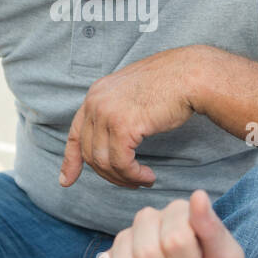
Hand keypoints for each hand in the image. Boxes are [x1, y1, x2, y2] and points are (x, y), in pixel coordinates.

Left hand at [60, 46, 205, 188]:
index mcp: (96, 94)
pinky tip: (148, 176)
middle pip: (90, 153)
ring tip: (144, 180)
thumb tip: (112, 138)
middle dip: (109, 174)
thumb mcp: (132, 95)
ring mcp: (106, 114)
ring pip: (104, 162)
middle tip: (131, 182)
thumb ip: (117, 112)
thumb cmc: (171, 84)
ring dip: (124, 178)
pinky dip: (133, 175)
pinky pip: (121, 163)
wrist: (190, 75)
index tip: (67, 180)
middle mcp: (95, 103)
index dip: (71, 160)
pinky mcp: (123, 126)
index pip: (75, 134)